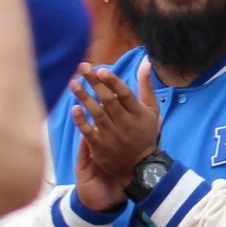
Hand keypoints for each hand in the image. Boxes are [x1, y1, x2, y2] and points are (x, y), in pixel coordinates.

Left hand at [69, 63, 161, 204]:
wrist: (141, 164)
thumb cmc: (145, 131)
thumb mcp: (152, 109)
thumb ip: (146, 86)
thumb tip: (145, 62)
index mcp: (137, 112)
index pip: (124, 94)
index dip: (113, 82)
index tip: (101, 70)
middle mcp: (124, 122)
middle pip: (108, 100)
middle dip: (94, 83)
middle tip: (82, 67)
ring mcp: (111, 135)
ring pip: (96, 114)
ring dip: (84, 97)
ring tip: (73, 83)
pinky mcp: (100, 147)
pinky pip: (89, 132)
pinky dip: (81, 121)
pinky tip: (74, 108)